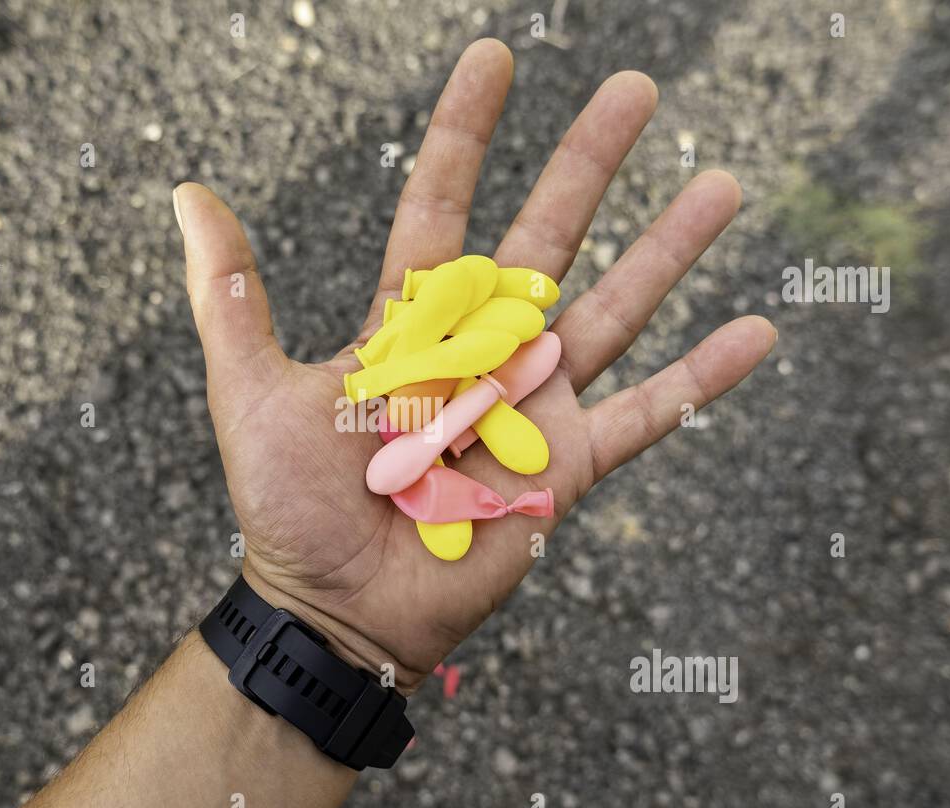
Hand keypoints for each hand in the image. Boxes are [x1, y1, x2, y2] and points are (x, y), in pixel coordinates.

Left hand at [174, 39, 775, 695]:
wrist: (338, 607)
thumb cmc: (289, 509)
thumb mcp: (250, 393)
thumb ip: (231, 297)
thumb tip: (190, 193)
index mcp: (409, 326)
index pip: (442, 206)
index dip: (466, 133)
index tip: (496, 58)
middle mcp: (480, 354)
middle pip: (547, 241)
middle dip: (589, 163)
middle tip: (637, 88)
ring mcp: (531, 408)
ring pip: (613, 312)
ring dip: (669, 251)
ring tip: (723, 186)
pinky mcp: (567, 468)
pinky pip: (649, 414)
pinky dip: (703, 379)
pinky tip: (759, 331)